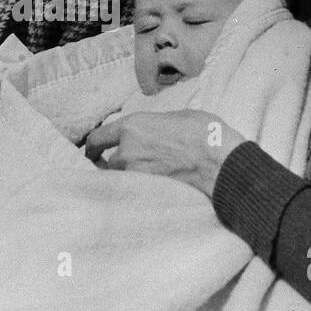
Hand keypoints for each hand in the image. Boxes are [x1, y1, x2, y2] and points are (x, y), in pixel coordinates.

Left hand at [83, 110, 245, 198]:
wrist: (219, 161)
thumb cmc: (204, 134)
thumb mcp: (175, 117)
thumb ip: (153, 126)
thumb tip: (151, 133)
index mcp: (132, 127)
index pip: (97, 138)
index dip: (91, 147)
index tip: (91, 152)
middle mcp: (126, 151)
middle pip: (108, 163)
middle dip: (115, 166)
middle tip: (127, 168)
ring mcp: (135, 175)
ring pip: (121, 180)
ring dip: (127, 180)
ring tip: (143, 181)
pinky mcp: (146, 193)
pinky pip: (133, 193)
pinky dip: (137, 193)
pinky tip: (148, 192)